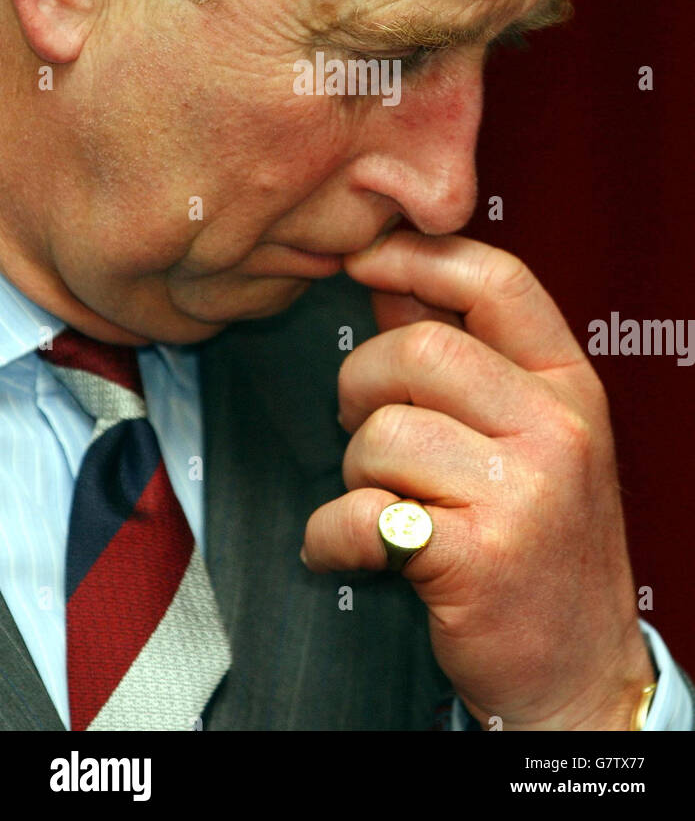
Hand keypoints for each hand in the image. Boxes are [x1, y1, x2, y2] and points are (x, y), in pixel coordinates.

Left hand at [300, 230, 653, 730]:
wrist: (578, 671)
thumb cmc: (543, 547)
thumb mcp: (530, 437)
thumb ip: (465, 358)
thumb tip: (391, 282)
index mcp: (569, 388)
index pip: (496, 282)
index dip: (417, 257)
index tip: (364, 259)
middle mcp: (557, 430)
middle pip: (417, 352)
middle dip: (361, 385)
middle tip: (360, 424)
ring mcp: (523, 494)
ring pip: (382, 435)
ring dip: (355, 473)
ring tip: (381, 502)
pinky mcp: (477, 559)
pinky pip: (362, 515)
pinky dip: (331, 535)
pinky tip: (348, 549)